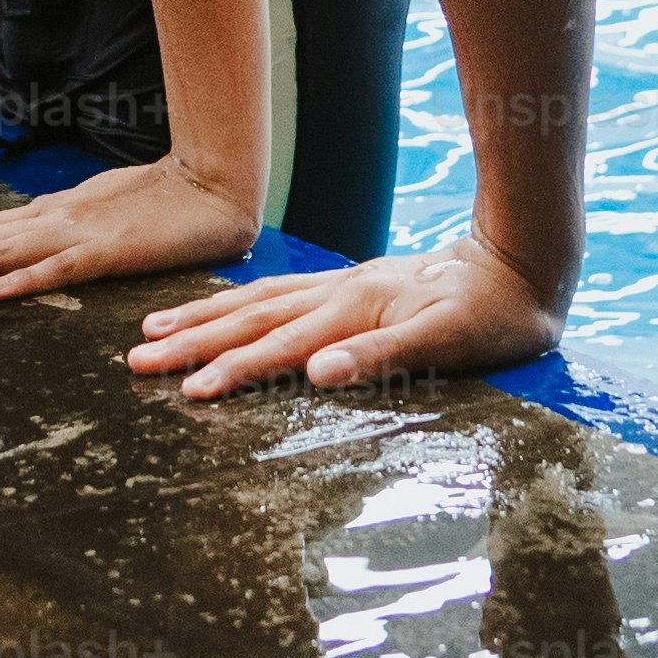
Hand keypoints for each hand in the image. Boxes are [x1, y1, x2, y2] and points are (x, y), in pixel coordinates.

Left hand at [0, 154, 260, 299]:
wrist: (215, 185)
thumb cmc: (164, 202)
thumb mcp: (102, 216)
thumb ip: (67, 233)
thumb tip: (29, 249)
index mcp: (50, 215)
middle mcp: (51, 221)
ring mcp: (77, 234)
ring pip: (0, 253)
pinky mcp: (108, 253)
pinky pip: (59, 271)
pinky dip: (22, 280)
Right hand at [120, 224, 559, 399]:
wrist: (519, 264)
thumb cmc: (492, 315)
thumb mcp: (450, 344)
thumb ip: (382, 358)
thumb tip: (317, 374)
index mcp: (353, 310)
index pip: (278, 347)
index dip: (231, 370)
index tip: (187, 393)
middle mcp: (337, 293)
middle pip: (250, 318)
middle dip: (193, 342)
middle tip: (138, 361)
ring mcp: (340, 285)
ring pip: (256, 300)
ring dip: (204, 317)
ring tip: (154, 330)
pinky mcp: (349, 284)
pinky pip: (277, 289)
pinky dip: (239, 299)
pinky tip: (222, 306)